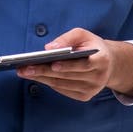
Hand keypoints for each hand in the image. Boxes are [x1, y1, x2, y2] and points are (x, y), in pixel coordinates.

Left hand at [16, 28, 132, 100]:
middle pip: (67, 76)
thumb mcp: (83, 35)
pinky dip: (49, 83)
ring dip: (41, 78)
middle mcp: (98, 78)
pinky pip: (63, 90)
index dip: (67, 65)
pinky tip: (36, 76)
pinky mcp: (84, 96)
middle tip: (24, 68)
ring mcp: (92, 90)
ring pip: (62, 85)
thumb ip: (67, 38)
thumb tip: (49, 48)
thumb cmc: (92, 45)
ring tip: (24, 72)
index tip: (51, 63)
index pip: (83, 65)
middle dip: (44, 71)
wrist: (109, 63)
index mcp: (102, 61)